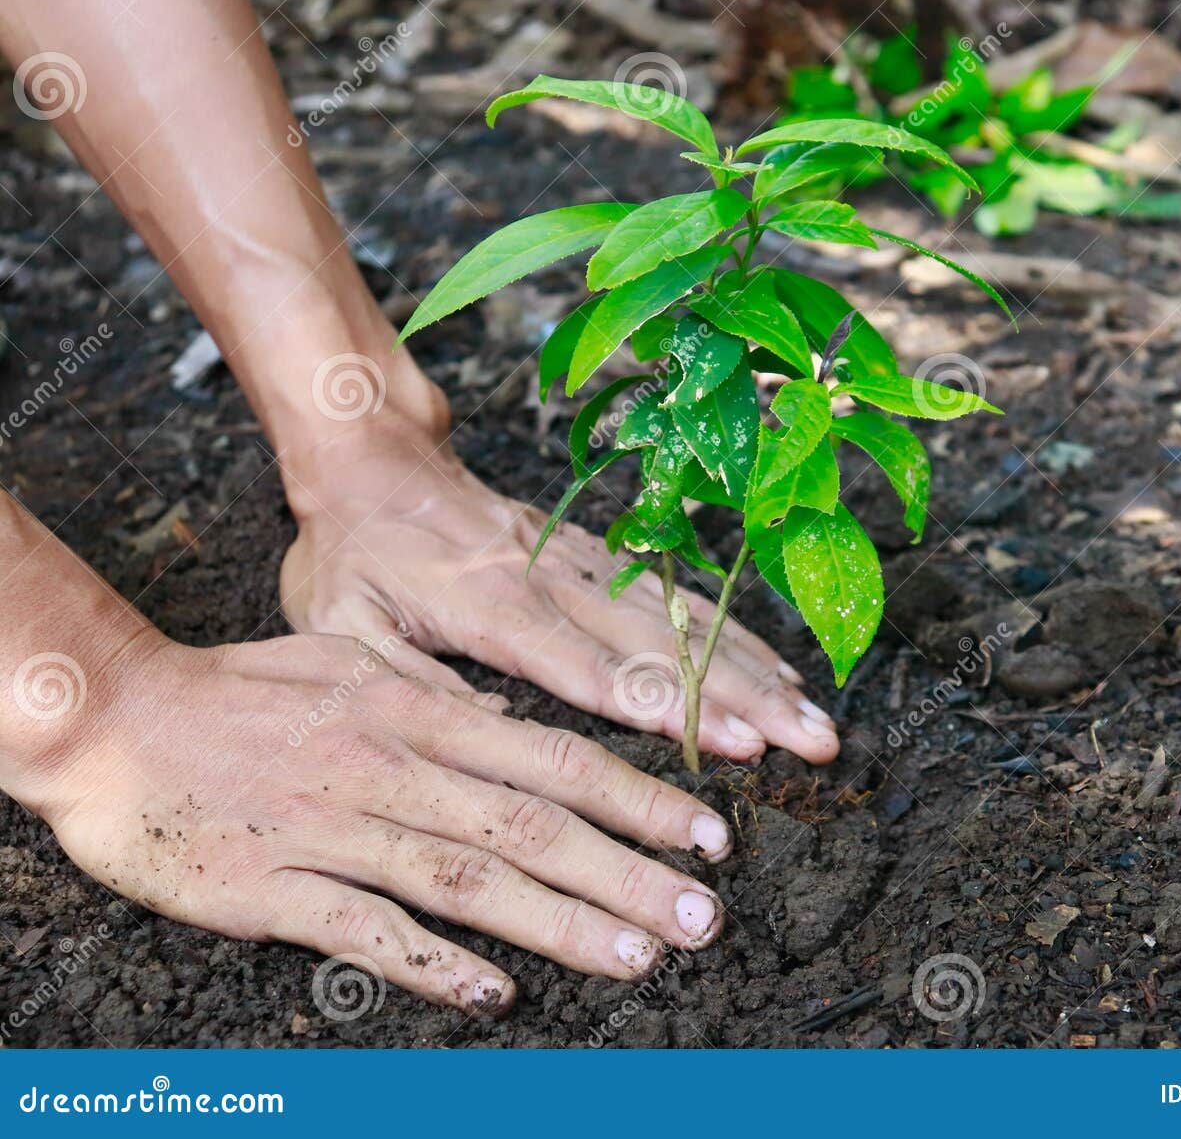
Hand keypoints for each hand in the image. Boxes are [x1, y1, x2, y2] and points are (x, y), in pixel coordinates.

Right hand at [25, 631, 734, 1013]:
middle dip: (627, 870)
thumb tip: (515, 732)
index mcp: (414, 710)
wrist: (114, 720)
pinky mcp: (268, 886)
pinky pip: (363, 929)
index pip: (553, 758)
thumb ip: (438, 702)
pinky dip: (430, 961)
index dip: (637, 798)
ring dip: (559, 921)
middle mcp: (389, 765)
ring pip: (466, 878)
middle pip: (530, 824)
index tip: (706, 832)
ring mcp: (331, 827)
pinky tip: (494, 991)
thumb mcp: (352, 662)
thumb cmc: (239, 692)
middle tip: (702, 914)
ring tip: (637, 954)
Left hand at [277, 411, 839, 765]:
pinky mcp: (598, 556)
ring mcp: (586, 565)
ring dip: (759, 671)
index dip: (671, 707)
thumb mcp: (342, 624)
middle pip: (669, 647)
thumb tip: (485, 740)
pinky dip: (735, 633)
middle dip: (750, 699)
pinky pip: (678, 596)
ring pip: (688, 622)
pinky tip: (778, 670)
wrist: (374, 458)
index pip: (597, 668)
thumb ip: (407, 682)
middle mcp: (556, 582)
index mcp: (494, 607)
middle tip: (812, 743)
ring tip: (816, 717)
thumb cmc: (352, 549)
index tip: (738, 742)